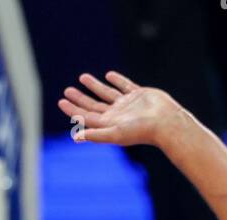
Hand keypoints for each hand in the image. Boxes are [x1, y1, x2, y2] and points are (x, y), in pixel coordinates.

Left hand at [57, 71, 181, 148]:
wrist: (165, 122)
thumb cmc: (141, 131)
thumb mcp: (115, 133)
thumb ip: (95, 135)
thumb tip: (75, 137)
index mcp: (109, 124)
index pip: (86, 116)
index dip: (73, 110)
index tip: (61, 101)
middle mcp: (116, 115)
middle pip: (93, 105)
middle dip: (80, 98)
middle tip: (67, 90)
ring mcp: (127, 104)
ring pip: (106, 93)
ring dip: (94, 86)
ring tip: (82, 77)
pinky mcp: (139, 95)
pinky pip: (124, 85)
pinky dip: (116, 80)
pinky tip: (109, 75)